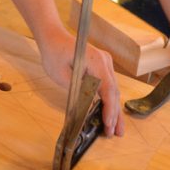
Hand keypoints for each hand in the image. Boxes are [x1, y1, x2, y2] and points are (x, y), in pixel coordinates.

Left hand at [37, 24, 124, 138]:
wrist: (53, 37)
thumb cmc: (54, 53)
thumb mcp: (61, 75)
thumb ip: (78, 91)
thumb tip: (90, 107)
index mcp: (96, 61)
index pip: (107, 89)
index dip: (109, 108)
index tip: (108, 124)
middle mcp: (105, 61)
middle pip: (113, 91)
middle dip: (115, 114)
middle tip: (115, 133)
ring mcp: (105, 63)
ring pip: (113, 90)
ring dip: (114, 109)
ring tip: (116, 128)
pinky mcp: (101, 66)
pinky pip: (108, 85)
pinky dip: (109, 100)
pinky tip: (110, 114)